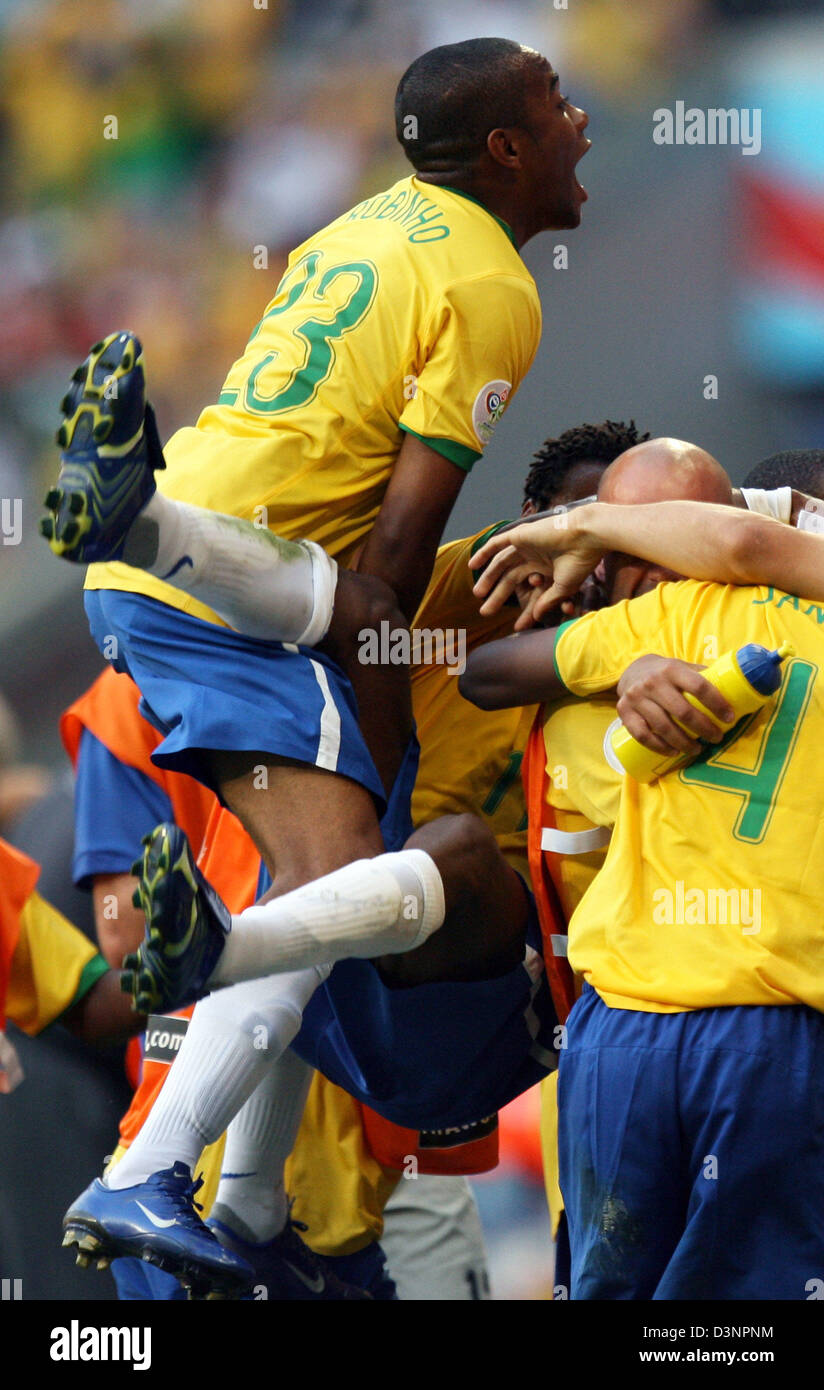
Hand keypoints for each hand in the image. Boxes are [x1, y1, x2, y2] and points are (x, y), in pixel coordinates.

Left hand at [469, 515, 604, 628]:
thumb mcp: (564, 587)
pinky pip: (497, 544)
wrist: (586, 536)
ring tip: (477, 595)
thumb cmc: (580, 561)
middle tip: (485, 613)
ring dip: (489, 578)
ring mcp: (527, 546)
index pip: (530, 592)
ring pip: (501, 563)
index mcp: (548, 569)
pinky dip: (484, 553)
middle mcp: (536, 557)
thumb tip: (536, 616)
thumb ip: (548, 600)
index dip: (525, 611)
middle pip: (510, 578)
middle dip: (498, 596)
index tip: (517, 628)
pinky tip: (472, 565)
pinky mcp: (521, 535)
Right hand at [616, 655, 735, 755]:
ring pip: (663, 727)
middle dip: (704, 729)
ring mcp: (636, 698)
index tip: (729, 718)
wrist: (632, 671)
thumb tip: (737, 689)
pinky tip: (673, 751)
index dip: (717, 703)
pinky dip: (660, 747)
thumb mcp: (683, 668)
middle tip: (716, 738)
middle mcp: (653, 682)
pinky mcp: (624, 712)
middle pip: (683, 712)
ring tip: (697, 749)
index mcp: (672, 669)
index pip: (699, 687)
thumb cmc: (666, 674)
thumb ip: (703, 677)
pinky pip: (643, 735)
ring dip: (684, 743)